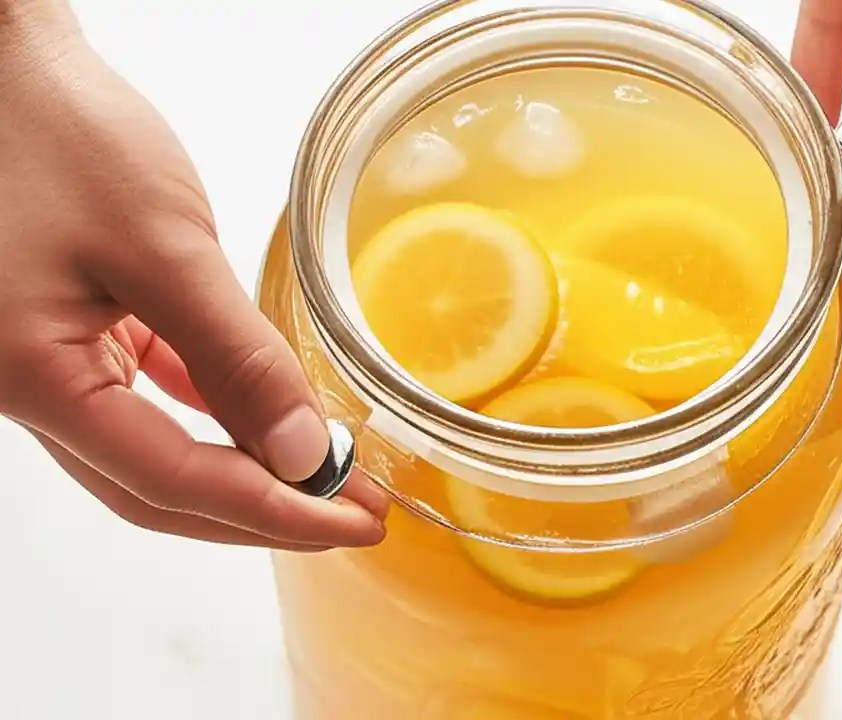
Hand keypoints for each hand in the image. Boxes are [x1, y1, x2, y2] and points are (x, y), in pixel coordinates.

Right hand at [0, 4, 387, 549]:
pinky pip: (147, 393)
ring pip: (155, 448)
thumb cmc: (57, 134)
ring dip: (242, 466)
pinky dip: (210, 411)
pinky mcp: (70, 327)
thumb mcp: (163, 249)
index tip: (353, 522)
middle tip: (353, 515)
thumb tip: (301, 452)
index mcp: (35, 380)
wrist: (4, 62)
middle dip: (262, 509)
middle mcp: (32, 387)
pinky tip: (264, 416)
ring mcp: (49, 359)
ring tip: (325, 475)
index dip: (273, 512)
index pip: (173, 483)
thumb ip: (235, 359)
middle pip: (160, 487)